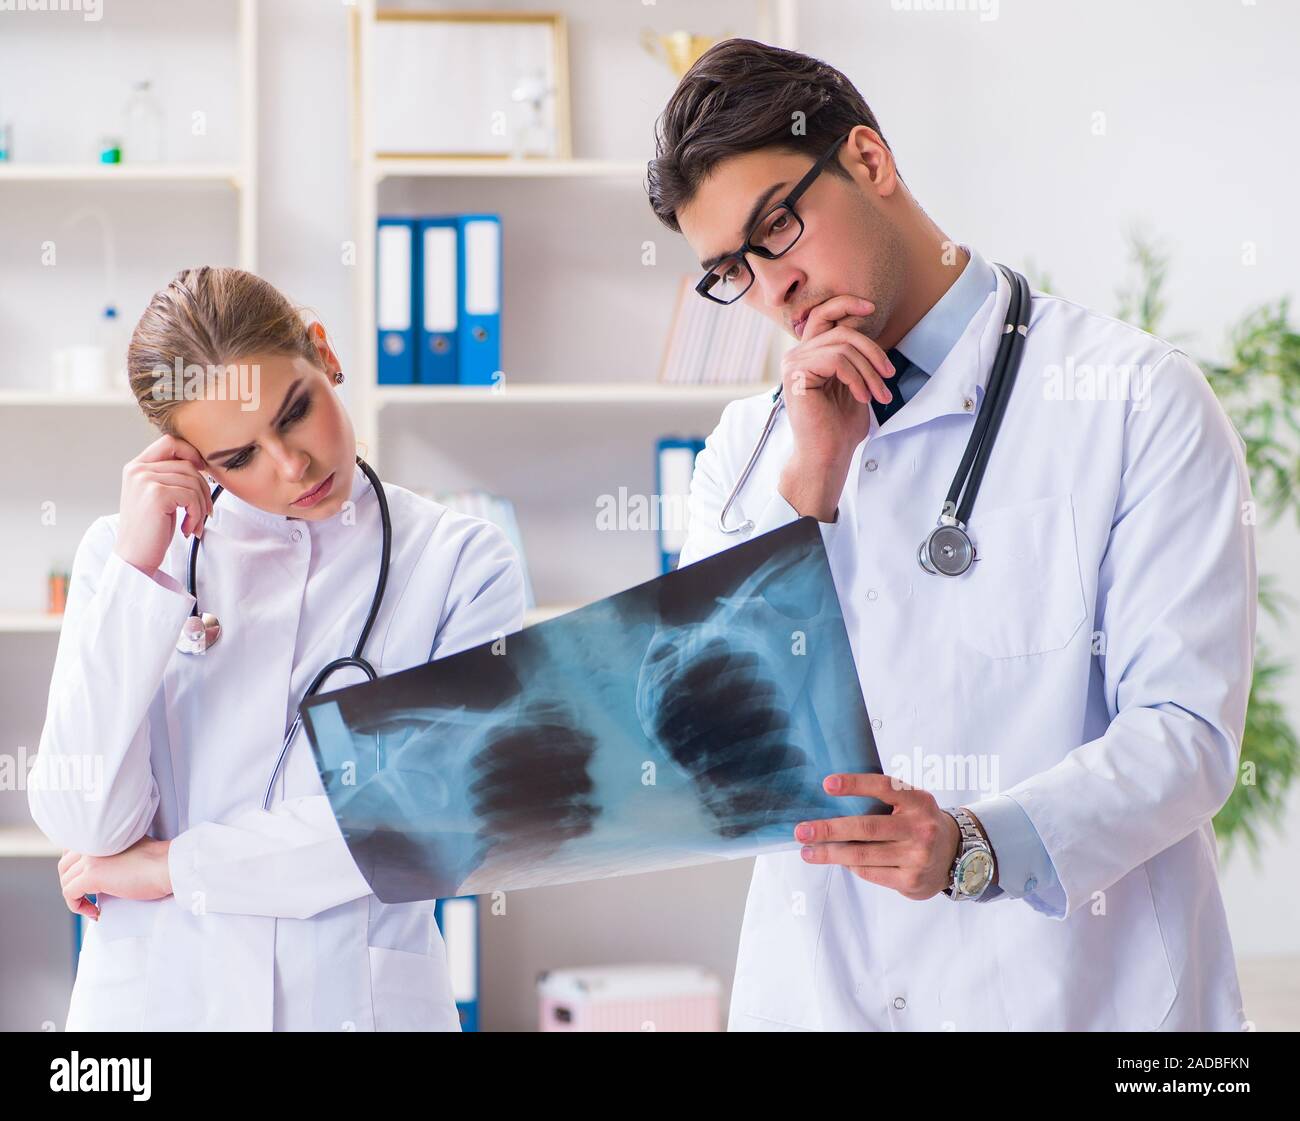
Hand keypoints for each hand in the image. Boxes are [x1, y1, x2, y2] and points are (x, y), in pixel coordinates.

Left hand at [58, 837, 173, 920]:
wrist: (168, 866)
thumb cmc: (157, 862)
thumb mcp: (129, 850)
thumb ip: (111, 853)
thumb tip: (102, 872)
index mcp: (101, 835)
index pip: (71, 851)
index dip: (75, 869)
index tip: (88, 883)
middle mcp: (92, 843)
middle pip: (64, 867)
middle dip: (72, 884)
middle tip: (89, 896)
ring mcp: (90, 859)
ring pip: (65, 882)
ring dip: (76, 897)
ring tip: (94, 905)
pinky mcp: (91, 875)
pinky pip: (69, 894)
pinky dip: (78, 907)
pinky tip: (95, 911)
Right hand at [115, 434, 213, 574]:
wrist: (135, 557)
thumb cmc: (151, 529)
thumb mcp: (157, 495)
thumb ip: (170, 476)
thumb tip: (200, 463)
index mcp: (136, 466)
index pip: (170, 442)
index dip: (192, 454)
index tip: (203, 473)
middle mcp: (137, 469)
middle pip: (188, 465)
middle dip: (203, 490)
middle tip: (204, 512)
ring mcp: (145, 480)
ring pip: (193, 482)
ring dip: (201, 507)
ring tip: (194, 524)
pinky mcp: (156, 494)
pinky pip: (192, 497)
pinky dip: (196, 515)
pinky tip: (188, 529)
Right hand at [778, 295, 896, 520]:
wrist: (827, 456)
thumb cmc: (839, 426)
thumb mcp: (853, 383)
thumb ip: (853, 357)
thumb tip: (866, 330)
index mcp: (807, 355)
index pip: (823, 315)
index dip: (846, 304)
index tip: (871, 307)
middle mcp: (796, 355)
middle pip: (841, 330)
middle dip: (872, 352)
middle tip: (889, 377)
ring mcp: (793, 364)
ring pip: (843, 346)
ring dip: (869, 371)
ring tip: (879, 395)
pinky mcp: (796, 375)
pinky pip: (836, 360)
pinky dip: (856, 378)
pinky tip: (862, 397)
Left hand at [794, 773, 970, 900]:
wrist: (956, 856)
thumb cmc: (920, 822)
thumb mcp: (911, 803)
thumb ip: (884, 799)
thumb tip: (833, 800)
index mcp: (918, 801)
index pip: (884, 787)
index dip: (855, 784)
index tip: (827, 784)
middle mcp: (920, 828)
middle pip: (866, 827)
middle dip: (829, 829)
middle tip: (802, 830)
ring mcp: (916, 856)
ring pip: (863, 855)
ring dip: (830, 853)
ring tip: (807, 851)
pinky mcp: (910, 879)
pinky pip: (870, 872)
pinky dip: (850, 866)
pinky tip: (837, 861)